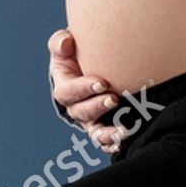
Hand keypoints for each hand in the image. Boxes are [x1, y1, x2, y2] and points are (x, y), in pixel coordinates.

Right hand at [47, 28, 122, 154]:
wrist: (89, 65)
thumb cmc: (75, 55)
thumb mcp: (64, 46)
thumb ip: (60, 42)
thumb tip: (66, 42)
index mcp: (65, 88)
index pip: (69, 92)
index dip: (83, 89)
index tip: (102, 83)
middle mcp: (76, 107)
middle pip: (82, 113)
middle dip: (97, 107)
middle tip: (114, 99)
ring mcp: (90, 119)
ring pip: (95, 132)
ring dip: (108, 133)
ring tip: (124, 130)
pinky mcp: (103, 126)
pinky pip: (106, 141)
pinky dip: (113, 144)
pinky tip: (124, 142)